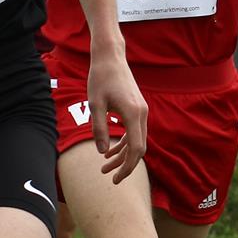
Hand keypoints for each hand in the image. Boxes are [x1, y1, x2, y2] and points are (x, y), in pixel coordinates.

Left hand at [87, 52, 148, 182]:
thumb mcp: (94, 104)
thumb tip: (101, 152)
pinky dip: (124, 143)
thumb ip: (98, 128)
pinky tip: (108, 150)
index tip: (116, 179)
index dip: (128, 167)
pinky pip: (134, 131)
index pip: (136, 148)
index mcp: (133, 114)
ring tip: (104, 167)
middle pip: (139, 148)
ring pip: (137, 141)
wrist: (110, 58)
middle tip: (110, 178)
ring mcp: (142, 111)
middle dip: (125, 165)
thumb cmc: (100, 79)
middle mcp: (142, 114)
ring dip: (123, 155)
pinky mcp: (137, 108)